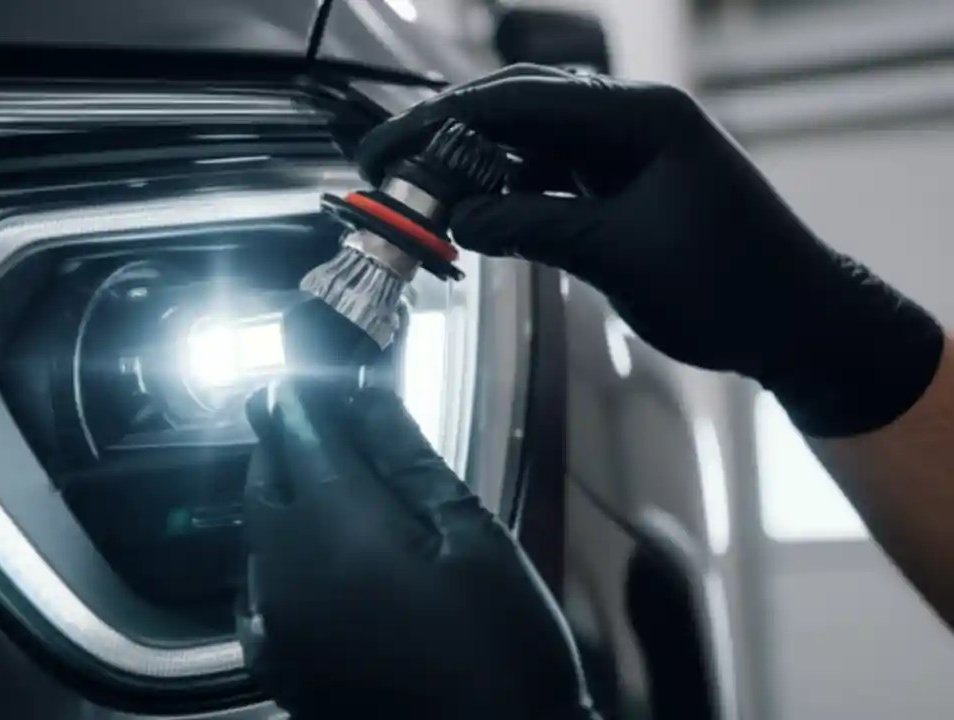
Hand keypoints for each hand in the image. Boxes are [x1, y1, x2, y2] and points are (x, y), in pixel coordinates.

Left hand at [237, 381, 595, 718]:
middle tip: (328, 422)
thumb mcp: (472, 537)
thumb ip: (407, 458)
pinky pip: (255, 593)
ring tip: (334, 485)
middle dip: (289, 441)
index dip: (306, 394)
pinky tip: (313, 559)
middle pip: (265, 478)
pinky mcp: (276, 666)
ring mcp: (273, 624)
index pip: (300, 431)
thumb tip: (365, 393)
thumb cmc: (502, 642)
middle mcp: (285, 571)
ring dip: (283, 497)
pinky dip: (275, 560)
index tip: (319, 372)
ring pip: (257, 533)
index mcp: (337, 528)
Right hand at [358, 64, 943, 436]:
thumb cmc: (729, 286)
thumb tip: (460, 221)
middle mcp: (632, 119)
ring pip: (532, 141)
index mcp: (641, 115)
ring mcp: (629, 151)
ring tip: (424, 193)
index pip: (521, 100)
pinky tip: (475, 212)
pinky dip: (512, 193)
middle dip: (451, 133)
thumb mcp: (620, 257)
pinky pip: (553, 176)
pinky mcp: (626, 186)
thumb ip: (533, 229)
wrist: (798, 323)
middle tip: (390, 163)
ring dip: (478, 164)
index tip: (388, 146)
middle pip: (521, 107)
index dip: (443, 119)